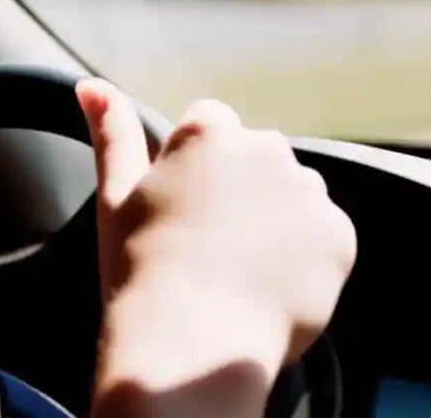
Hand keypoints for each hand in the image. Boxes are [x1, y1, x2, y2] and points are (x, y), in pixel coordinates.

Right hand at [78, 79, 354, 416]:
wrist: (191, 344)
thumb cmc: (142, 270)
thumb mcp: (116, 196)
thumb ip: (112, 133)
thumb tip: (91, 86)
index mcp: (210, 133)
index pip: (212, 125)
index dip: (196, 169)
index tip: (184, 208)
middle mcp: (267, 148)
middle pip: (258, 157)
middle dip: (241, 188)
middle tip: (210, 244)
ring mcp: (308, 192)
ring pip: (294, 195)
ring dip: (277, 219)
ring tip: (240, 270)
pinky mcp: (339, 235)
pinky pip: (325, 236)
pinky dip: (306, 257)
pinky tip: (269, 286)